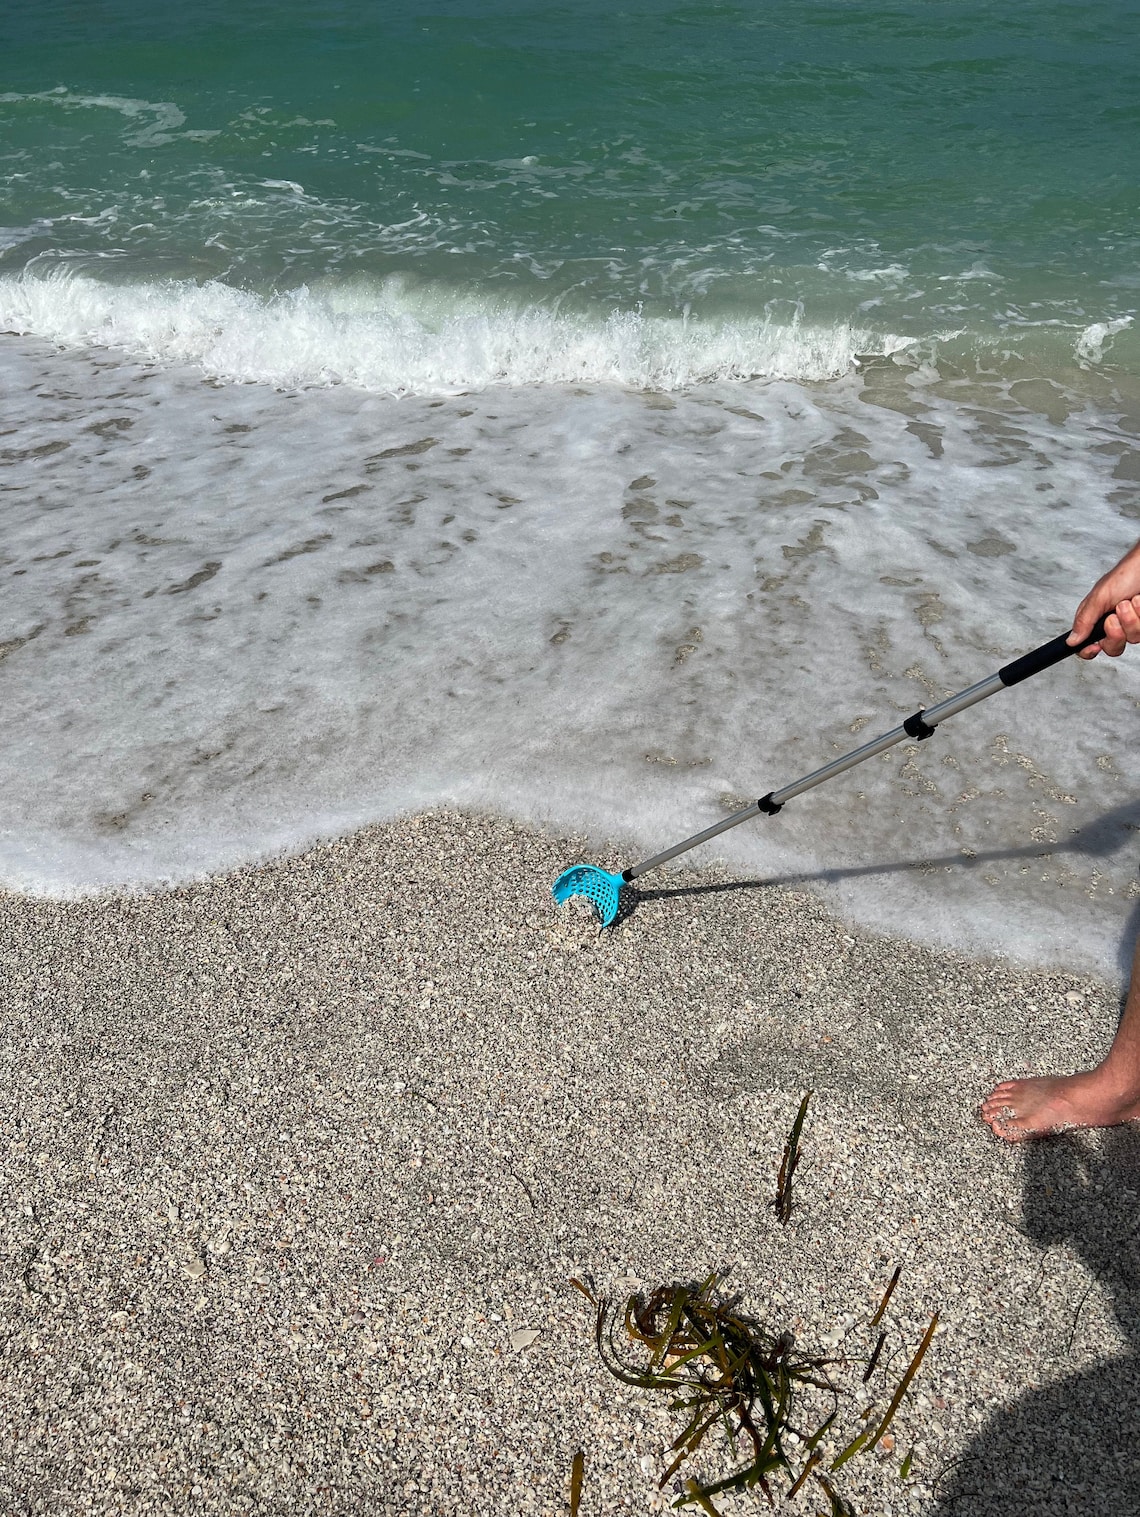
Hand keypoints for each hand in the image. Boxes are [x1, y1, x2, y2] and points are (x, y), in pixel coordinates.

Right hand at [1068, 541, 1139, 657]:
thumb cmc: (1125, 575)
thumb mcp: (1099, 597)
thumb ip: (1084, 621)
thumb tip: (1071, 640)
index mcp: (1095, 619)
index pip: (1086, 645)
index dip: (1089, 650)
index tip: (1094, 647)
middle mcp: (1113, 624)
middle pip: (1111, 648)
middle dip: (1115, 633)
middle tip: (1114, 617)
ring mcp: (1131, 624)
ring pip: (1132, 639)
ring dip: (1131, 619)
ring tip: (1129, 601)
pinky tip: (1139, 602)